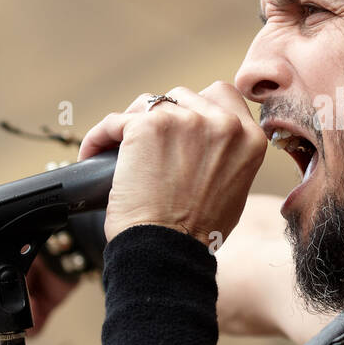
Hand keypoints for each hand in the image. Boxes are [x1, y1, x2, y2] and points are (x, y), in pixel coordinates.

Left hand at [77, 84, 267, 246]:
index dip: (198, 107)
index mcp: (249, 138)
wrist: (168, 248)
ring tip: (119, 148)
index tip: (180, 121)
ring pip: (149, 104)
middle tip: (149, 144)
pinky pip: (115, 121)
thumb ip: (228, 155)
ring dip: (134, 123)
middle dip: (165, 116)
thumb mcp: (235, 188)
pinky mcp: (147, 126)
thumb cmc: (196, 232)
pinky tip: (94, 154)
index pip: (222, 96)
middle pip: (184, 97)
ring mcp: (185, 121)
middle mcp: (222, 123)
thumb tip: (204, 144)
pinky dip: (100, 138)